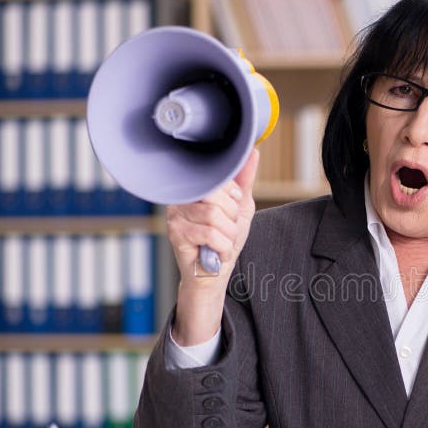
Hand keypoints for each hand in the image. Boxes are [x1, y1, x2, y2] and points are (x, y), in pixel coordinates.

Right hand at [166, 149, 259, 283]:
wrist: (213, 275)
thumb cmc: (223, 240)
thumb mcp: (240, 209)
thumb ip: (244, 182)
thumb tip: (252, 153)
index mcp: (196, 188)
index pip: (217, 177)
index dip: (232, 195)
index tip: (231, 209)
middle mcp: (182, 197)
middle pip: (215, 194)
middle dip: (231, 217)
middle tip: (226, 229)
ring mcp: (175, 214)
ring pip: (214, 215)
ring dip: (228, 234)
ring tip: (222, 242)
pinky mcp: (175, 233)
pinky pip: (210, 234)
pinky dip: (222, 246)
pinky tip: (216, 252)